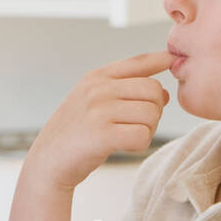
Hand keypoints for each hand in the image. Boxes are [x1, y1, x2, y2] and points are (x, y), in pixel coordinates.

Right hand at [30, 50, 172, 193]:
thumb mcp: (92, 102)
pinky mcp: (102, 134)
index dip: (158, 59)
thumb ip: (125, 92)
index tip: (171, 58)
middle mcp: (98, 89)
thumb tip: (163, 93)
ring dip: (146, 130)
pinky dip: (139, 145)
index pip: (136, 62)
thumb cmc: (75, 133)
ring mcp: (99, 110)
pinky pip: (142, 135)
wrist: (48, 161)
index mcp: (96, 78)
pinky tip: (122, 147)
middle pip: (153, 90)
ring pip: (152, 114)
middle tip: (135, 125)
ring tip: (125, 136)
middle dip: (154, 110)